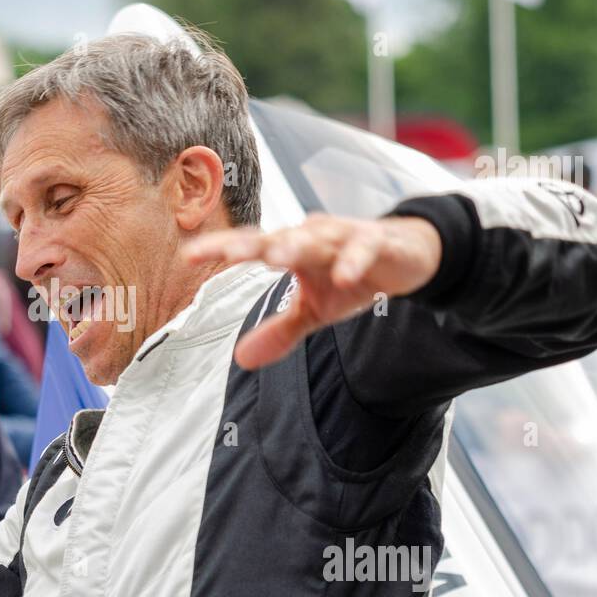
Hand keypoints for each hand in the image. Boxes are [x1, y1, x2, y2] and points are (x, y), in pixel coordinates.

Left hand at [183, 215, 441, 369]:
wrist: (408, 254)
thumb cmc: (350, 273)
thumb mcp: (314, 310)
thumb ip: (279, 330)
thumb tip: (241, 359)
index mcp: (292, 249)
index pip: (250, 247)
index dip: (220, 249)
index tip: (188, 257)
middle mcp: (312, 236)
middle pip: (277, 238)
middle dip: (251, 244)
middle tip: (226, 254)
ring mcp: (345, 236)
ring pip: (318, 238)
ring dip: (299, 245)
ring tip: (277, 257)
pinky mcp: (378, 243)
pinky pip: (364, 249)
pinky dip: (354, 261)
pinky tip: (345, 278)